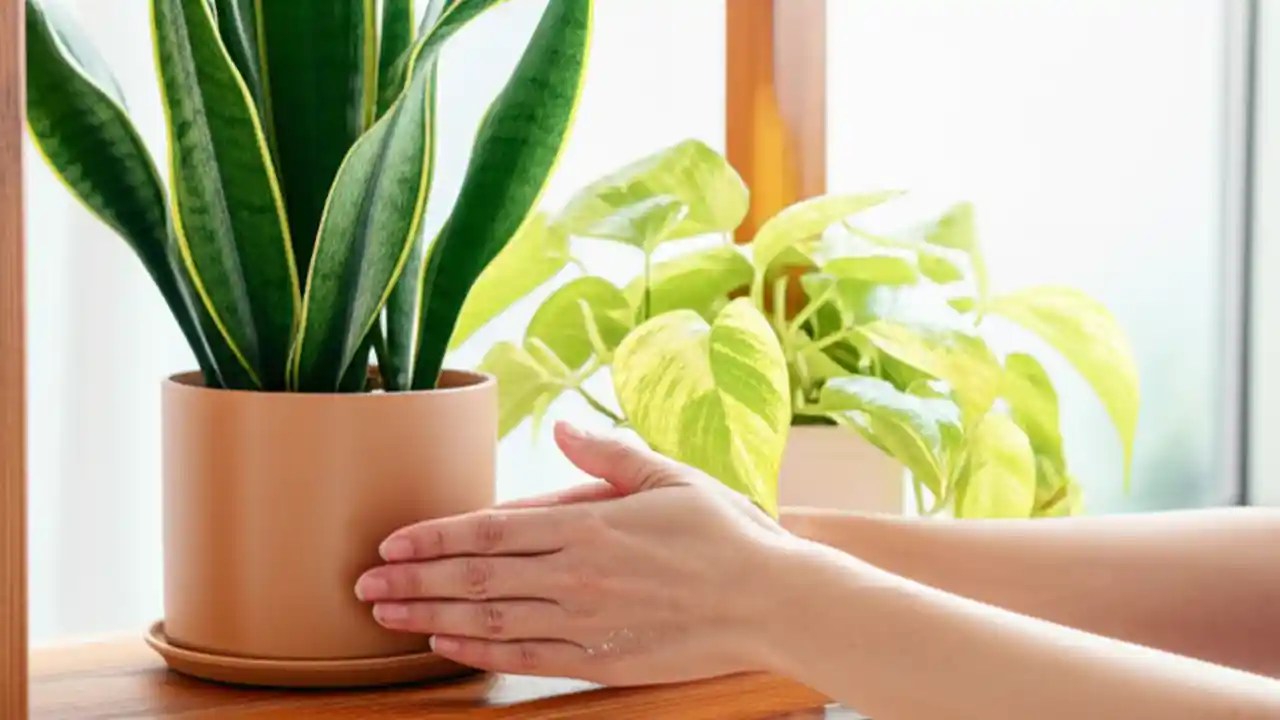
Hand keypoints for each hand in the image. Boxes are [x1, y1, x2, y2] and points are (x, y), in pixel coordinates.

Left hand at [354, 422, 799, 685]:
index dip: (432, 536)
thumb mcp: (669, 476)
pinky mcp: (602, 659)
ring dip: (429, 618)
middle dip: (413, 581)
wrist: (772, 599)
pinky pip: (526, 656)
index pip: (490, 528)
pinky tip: (444, 647)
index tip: (390, 544)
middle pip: (475, 577)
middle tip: (362, 588)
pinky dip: (479, 652)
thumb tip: (558, 429)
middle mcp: (576, 575)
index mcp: (588, 524)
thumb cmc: (724, 532)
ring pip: (489, 620)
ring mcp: (586, 621)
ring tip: (385, 619)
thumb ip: (607, 456)